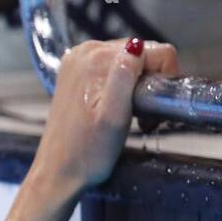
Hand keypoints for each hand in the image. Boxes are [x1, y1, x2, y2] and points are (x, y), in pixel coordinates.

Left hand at [29, 38, 178, 199]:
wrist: (58, 174)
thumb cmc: (87, 153)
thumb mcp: (114, 116)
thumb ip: (125, 76)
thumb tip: (136, 46)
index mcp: (96, 58)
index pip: (154, 51)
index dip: (163, 79)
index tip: (154, 108)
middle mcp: (83, 53)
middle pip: (140, 54)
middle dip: (148, 83)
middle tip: (142, 116)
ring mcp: (76, 62)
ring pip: (127, 61)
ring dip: (135, 86)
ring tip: (128, 115)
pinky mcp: (73, 74)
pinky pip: (110, 69)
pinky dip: (119, 86)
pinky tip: (114, 108)